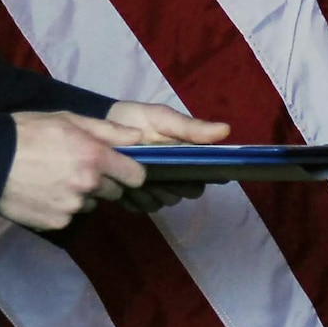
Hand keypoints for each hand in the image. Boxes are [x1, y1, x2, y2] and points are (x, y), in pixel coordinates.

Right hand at [0, 111, 145, 230]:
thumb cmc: (28, 132)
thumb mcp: (68, 119)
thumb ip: (108, 130)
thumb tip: (139, 137)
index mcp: (96, 158)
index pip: (136, 176)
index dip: (129, 171)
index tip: (119, 167)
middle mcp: (88, 185)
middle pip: (113, 191)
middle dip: (103, 181)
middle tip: (77, 168)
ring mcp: (72, 207)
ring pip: (90, 204)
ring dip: (81, 195)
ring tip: (55, 179)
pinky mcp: (55, 223)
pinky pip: (69, 216)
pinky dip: (61, 207)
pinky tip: (43, 193)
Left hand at [103, 101, 231, 213]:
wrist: (102, 127)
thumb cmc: (137, 120)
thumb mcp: (163, 118)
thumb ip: (191, 128)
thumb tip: (226, 130)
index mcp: (186, 159)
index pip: (202, 179)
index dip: (197, 179)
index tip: (184, 171)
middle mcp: (174, 177)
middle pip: (183, 194)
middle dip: (170, 186)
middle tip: (154, 173)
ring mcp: (155, 190)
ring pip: (163, 203)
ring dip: (151, 193)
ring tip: (135, 177)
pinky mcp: (135, 199)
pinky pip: (141, 208)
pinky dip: (134, 200)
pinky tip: (125, 186)